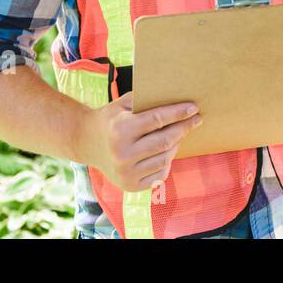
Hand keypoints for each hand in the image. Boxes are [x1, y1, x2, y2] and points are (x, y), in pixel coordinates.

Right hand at [79, 91, 202, 191]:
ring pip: (165, 158)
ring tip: (180, 134)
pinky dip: (168, 161)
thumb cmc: (110, 118)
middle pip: (165, 140)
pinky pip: (160, 174)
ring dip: (177, 144)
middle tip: (196, 120)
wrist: (86, 142)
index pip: (158, 119)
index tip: (194, 108)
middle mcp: (123, 153)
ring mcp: (126, 172)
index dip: (178, 113)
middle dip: (184, 128)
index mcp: (121, 129)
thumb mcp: (122, 104)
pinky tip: (168, 151)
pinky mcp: (130, 185)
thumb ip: (146, 100)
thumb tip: (177, 97)